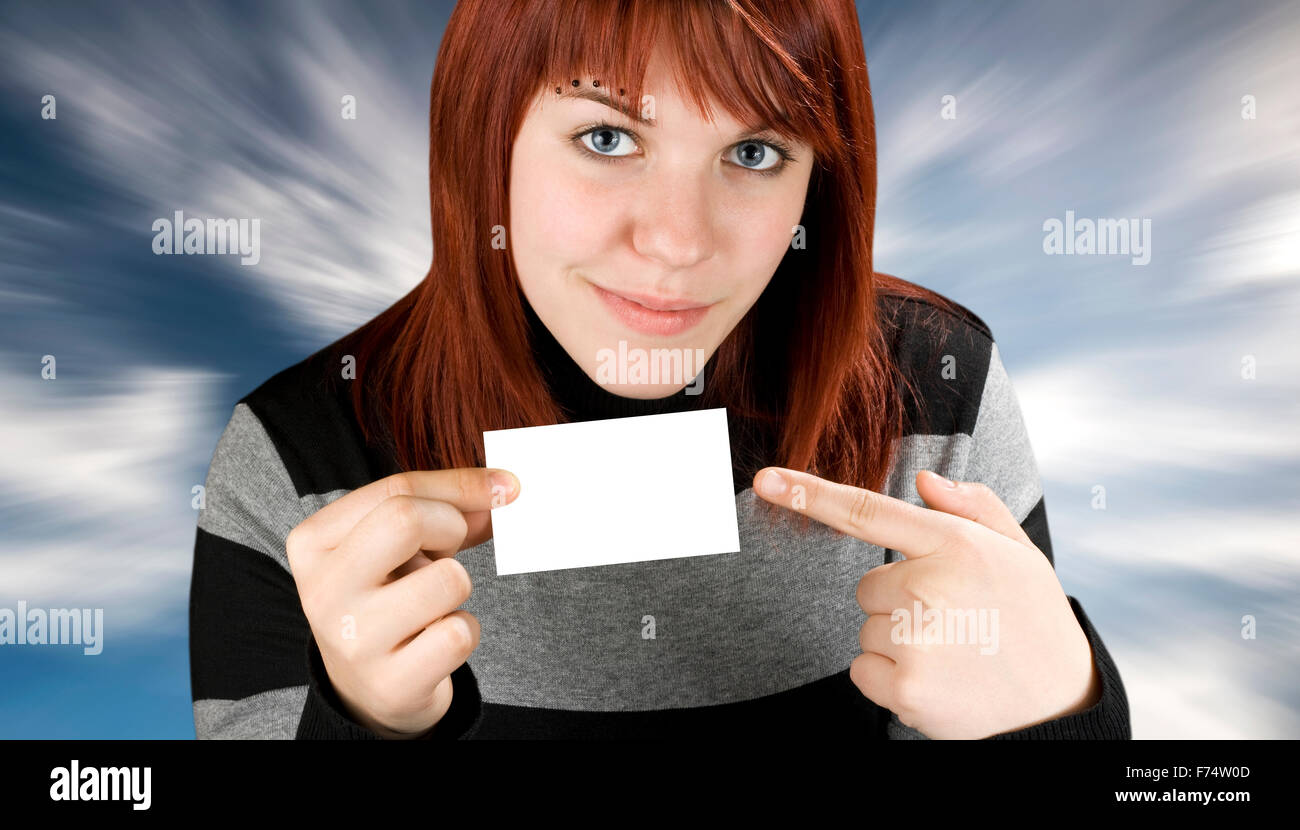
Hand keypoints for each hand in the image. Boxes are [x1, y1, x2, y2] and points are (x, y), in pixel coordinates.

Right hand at [285, 468, 519, 738]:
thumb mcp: (395, 545)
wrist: (364, 689)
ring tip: (432, 604)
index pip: (396, 491)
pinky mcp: (391, 684)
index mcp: (314, 543)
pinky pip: (460, 633)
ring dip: (458, 588)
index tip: (504, 487)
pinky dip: (464, 630)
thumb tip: (501, 490)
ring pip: (448, 580)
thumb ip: (443, 509)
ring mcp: (354, 641)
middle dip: (450, 527)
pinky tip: (437, 642)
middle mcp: (324, 590)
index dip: (460, 486)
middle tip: (449, 550)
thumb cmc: (385, 597)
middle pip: (406, 521)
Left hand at [753, 466, 1100, 738]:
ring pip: (867, 629)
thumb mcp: (1017, 551)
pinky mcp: (905, 686)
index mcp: (954, 544)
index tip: (766, 481)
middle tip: (953, 620)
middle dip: (899, 600)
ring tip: (954, 651)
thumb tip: (923, 481)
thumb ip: (971, 508)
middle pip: (867, 585)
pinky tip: (938, 678)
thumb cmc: (1033, 619)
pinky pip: (862, 670)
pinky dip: (889, 678)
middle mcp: (929, 586)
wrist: (1060, 701)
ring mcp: (915, 638)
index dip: (809, 495)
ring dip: (898, 641)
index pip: (867, 512)